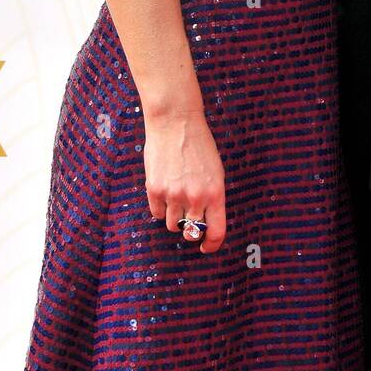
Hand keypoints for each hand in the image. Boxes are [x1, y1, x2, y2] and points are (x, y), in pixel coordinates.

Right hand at [144, 106, 226, 253]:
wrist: (175, 122)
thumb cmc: (199, 145)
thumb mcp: (215, 171)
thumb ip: (211, 197)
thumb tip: (205, 223)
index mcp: (215, 193)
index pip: (216, 232)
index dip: (212, 245)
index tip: (207, 248)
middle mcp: (195, 197)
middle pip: (191, 233)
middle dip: (190, 230)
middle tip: (188, 220)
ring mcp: (174, 195)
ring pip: (172, 225)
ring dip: (174, 217)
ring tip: (176, 197)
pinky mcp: (154, 190)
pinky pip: (156, 213)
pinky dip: (160, 208)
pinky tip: (164, 190)